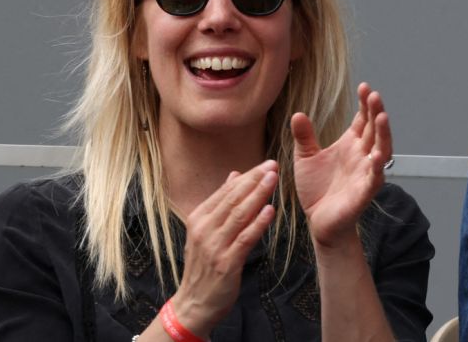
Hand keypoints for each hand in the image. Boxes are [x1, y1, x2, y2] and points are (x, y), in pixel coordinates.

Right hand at [172, 161, 277, 336]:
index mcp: (199, 218)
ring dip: (258, 196)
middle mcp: (204, 229)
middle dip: (254, 180)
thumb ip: (221, 203)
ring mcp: (214, 246)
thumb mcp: (206, 230)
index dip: (247, 176)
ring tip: (273, 180)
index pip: (225, 191)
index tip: (265, 164)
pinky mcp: (226, 263)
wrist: (194, 303)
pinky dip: (258, 224)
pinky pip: (244, 239)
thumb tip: (234, 175)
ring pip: (239, 215)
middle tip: (273, 166)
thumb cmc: (204, 265)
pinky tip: (270, 211)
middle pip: (233, 199)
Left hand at [292, 82, 391, 247]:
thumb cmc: (317, 189)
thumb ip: (304, 137)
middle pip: (375, 130)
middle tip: (374, 95)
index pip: (363, 120)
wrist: (318, 221)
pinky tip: (376, 156)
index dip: (365, 104)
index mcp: (351, 144)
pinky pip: (374, 178)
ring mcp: (366, 173)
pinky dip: (377, 167)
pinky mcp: (364, 193)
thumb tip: (297, 114)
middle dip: (376, 112)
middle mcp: (362, 156)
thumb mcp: (305, 158)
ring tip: (382, 117)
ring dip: (383, 134)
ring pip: (381, 150)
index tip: (364, 87)